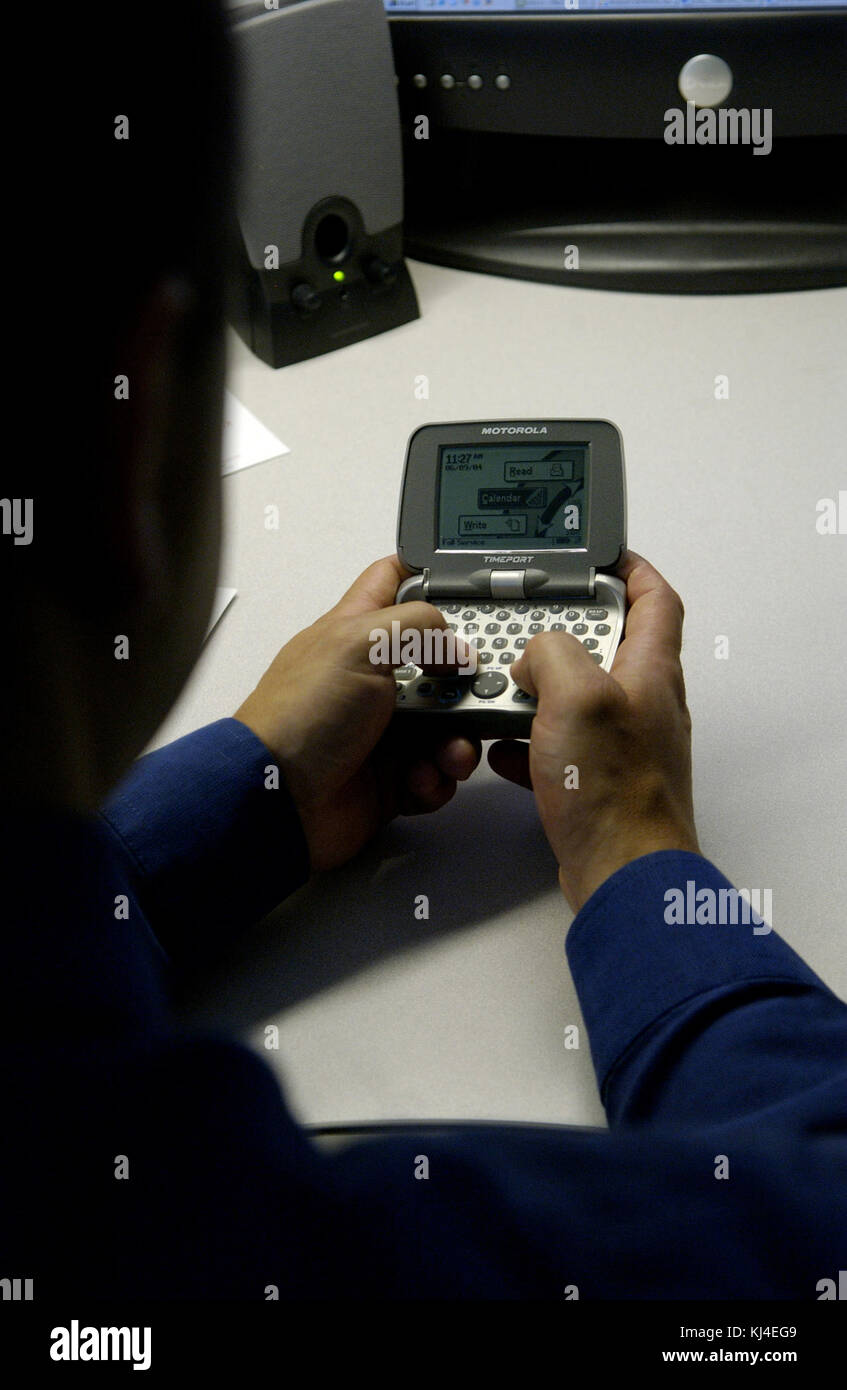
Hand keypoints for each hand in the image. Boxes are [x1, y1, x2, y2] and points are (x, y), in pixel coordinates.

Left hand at [233, 556, 480, 870]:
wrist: (279, 800)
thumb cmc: (301, 716)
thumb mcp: (358, 644)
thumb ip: (418, 625)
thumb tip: (458, 646)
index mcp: (358, 634)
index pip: (394, 583)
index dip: (428, 573)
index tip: (470, 581)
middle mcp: (375, 678)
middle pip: (442, 662)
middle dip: (468, 678)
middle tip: (478, 689)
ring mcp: (386, 729)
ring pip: (449, 724)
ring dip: (458, 740)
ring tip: (447, 753)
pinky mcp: (394, 776)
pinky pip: (437, 772)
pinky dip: (437, 777)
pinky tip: (418, 778)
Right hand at [488, 551, 699, 912]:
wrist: (622, 874)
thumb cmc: (615, 793)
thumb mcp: (576, 696)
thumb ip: (553, 653)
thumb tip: (535, 653)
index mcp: (650, 672)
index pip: (657, 600)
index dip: (632, 570)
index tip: (602, 557)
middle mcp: (643, 705)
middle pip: (607, 648)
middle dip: (561, 636)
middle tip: (528, 632)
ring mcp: (623, 746)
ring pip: (576, 700)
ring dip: (537, 692)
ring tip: (505, 691)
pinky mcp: (598, 782)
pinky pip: (560, 747)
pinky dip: (529, 741)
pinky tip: (503, 748)